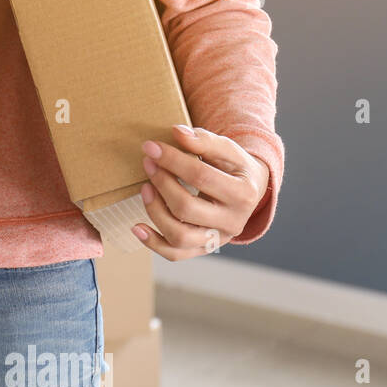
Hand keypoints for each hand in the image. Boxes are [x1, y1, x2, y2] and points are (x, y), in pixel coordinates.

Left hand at [131, 124, 269, 260]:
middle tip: (148, 164)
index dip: (172, 160)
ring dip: (155, 211)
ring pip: (179, 236)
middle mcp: (233, 222)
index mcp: (244, 194)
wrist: (250, 191)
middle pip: (187, 208)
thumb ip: (205, 141)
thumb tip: (177, 132)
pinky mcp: (203, 249)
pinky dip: (153, 243)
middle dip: (162, 183)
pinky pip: (175, 254)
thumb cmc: (234, 168)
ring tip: (144, 188)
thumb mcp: (228, 150)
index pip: (201, 176)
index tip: (150, 147)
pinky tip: (136, 226)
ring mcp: (217, 239)